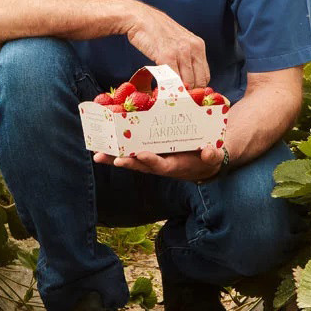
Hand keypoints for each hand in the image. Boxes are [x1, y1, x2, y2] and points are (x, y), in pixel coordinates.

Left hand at [94, 145, 223, 181]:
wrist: (202, 159)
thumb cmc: (207, 157)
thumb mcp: (213, 157)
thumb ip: (212, 155)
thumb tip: (209, 152)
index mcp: (175, 166)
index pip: (161, 165)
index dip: (151, 161)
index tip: (141, 155)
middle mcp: (160, 164)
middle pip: (139, 165)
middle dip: (124, 161)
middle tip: (108, 157)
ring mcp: (152, 159)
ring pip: (131, 159)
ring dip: (114, 156)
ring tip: (97, 154)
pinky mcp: (148, 152)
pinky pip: (131, 151)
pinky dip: (117, 148)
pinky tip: (102, 144)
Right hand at [121, 1, 209, 89]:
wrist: (140, 18)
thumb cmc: (157, 30)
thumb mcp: (180, 41)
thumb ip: (187, 57)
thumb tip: (189, 79)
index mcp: (198, 45)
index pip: (205, 75)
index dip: (196, 87)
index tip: (187, 92)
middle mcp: (193, 48)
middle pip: (198, 82)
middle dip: (188, 91)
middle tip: (177, 95)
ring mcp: (181, 53)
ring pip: (187, 83)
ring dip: (178, 90)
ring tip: (169, 92)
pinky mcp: (166, 56)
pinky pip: (173, 79)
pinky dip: (168, 86)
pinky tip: (162, 86)